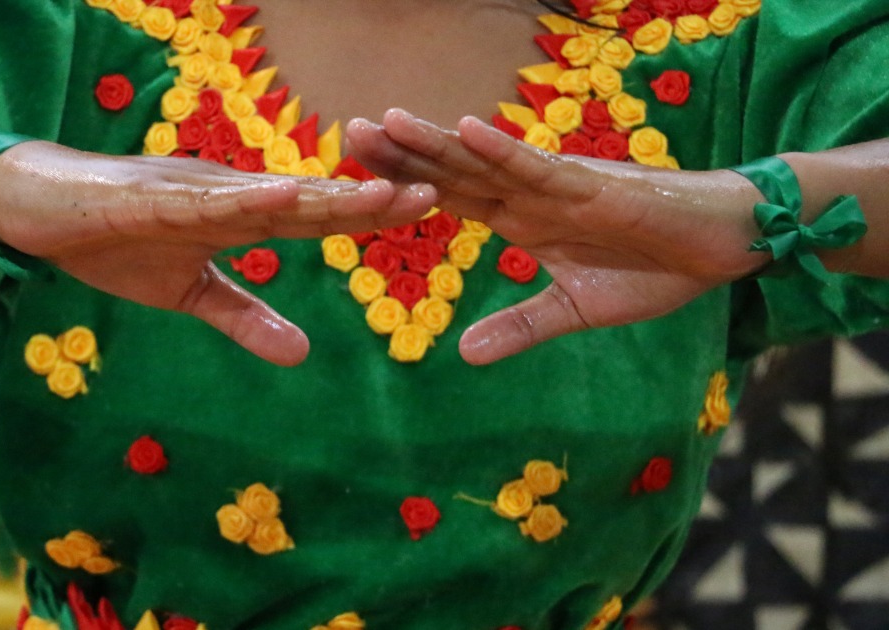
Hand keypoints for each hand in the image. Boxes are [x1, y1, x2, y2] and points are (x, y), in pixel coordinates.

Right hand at [0, 142, 435, 365]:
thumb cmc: (115, 239)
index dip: (368, 213)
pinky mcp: (151, 197)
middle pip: (306, 198)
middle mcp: (227, 193)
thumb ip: (243, 317)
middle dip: (368, 199)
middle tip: (434, 193)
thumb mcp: (187, 293)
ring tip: (380, 196)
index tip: (426, 209)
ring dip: (323, 195)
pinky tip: (280, 198)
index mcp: (239, 214)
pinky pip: (203, 202)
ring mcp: (192, 191)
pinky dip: (243, 200)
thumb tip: (301, 356)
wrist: (38, 208)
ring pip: (267, 194)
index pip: (314, 214)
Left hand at [346, 109, 768, 364]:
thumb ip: (519, 326)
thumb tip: (462, 354)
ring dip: (436, 142)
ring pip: (486, 161)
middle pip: (453, 170)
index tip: (350, 176)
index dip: (402, 184)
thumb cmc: (654, 267)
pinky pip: (541, 167)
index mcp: (520, 219)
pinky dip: (504, 151)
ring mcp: (559, 187)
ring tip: (387, 121)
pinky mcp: (594, 188)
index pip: (449, 195)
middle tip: (345, 131)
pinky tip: (466, 132)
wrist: (722, 248)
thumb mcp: (574, 310)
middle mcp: (529, 195)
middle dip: (400, 153)